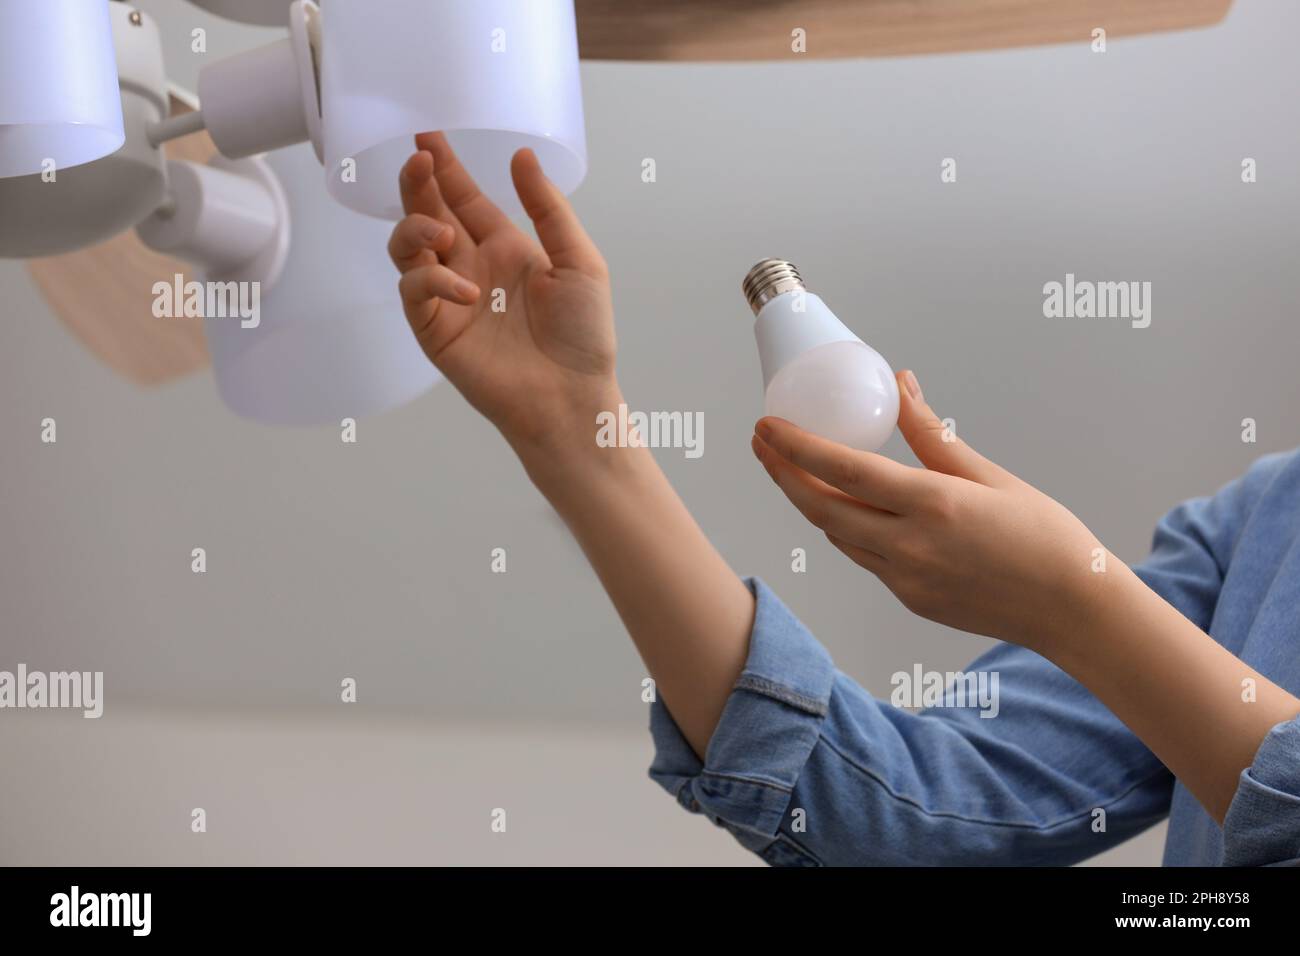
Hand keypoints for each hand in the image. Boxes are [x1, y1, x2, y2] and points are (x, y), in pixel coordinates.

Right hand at [388, 133, 617, 459]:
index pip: (464, 198)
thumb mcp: (579, 260)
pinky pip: (414, 292)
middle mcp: (471, 267)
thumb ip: (548, 209)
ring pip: (407, 247)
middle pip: (427, 213)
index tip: (428, 136)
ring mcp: (449, 298)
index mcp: (505, 247)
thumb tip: (523, 156)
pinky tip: (466, 290)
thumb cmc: (583, 336)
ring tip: (444, 233)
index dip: (445, 168)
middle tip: (420, 161)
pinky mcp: (436, 330)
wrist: (573, 396)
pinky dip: (432, 281)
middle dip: (418, 184)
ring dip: (416, 228)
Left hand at [751, 370, 1109, 652]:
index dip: (796, 448)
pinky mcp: (910, 599)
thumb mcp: (989, 475)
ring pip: (837, 534)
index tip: (766, 426)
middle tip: (761, 443)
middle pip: (820, 508)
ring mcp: (906, 579)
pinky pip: (863, 557)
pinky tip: (847, 506)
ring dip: (811, 501)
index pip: (843, 471)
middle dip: (782, 473)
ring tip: (795, 468)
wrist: (1072, 610)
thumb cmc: (1044, 535)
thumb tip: (902, 385)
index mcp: (933, 505)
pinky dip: (846, 528)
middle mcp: (910, 546)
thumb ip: (933, 435)